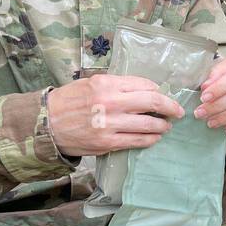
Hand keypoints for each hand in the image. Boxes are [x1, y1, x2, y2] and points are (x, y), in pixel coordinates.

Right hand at [49, 74, 185, 156]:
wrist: (47, 124)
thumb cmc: (70, 101)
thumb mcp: (91, 83)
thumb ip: (117, 85)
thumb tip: (145, 90)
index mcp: (107, 83)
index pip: (145, 85)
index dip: (159, 90)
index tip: (164, 95)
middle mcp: (110, 102)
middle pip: (153, 102)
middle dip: (171, 107)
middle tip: (178, 111)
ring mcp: (110, 124)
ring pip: (149, 124)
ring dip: (163, 125)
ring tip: (166, 126)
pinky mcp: (108, 142)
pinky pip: (138, 141)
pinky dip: (151, 139)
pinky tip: (155, 137)